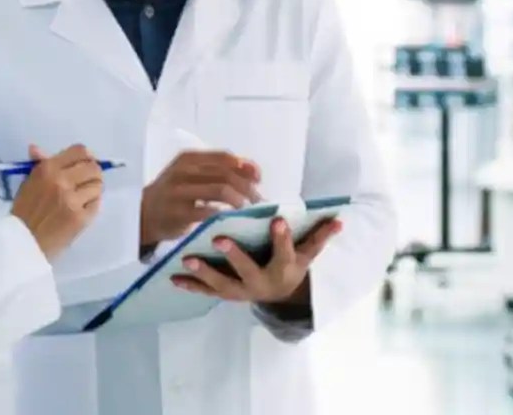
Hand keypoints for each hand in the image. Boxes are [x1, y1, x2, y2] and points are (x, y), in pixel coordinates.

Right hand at [10, 144, 102, 260]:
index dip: (86, 157)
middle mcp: (62, 180)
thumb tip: (37, 148)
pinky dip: (91, 205)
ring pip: (98, 185)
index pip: (80, 151)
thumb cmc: (24, 212)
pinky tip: (81, 210)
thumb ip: (39, 165)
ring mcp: (73, 199)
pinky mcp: (81, 217)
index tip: (84, 164)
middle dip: (92, 174)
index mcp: (48, 169)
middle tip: (86, 183)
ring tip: (82, 198)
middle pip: (93, 167)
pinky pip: (96, 204)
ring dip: (92, 190)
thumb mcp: (28, 183)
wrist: (21, 243)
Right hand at [140, 151, 261, 248]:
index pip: (224, 157)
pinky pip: (209, 212)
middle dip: (247, 187)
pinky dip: (225, 215)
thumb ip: (219, 171)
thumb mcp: (192, 176)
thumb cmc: (174, 195)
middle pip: (226, 174)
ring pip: (221, 190)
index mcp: (188, 158)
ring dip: (241, 201)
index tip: (258, 179)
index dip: (245, 167)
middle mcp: (183, 171)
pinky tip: (232, 220)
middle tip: (259, 200)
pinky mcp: (178, 213)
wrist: (143, 216)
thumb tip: (253, 170)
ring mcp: (179, 192)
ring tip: (249, 210)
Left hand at [170, 217, 342, 304]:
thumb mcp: (307, 253)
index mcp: (283, 269)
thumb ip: (320, 236)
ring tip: (188, 257)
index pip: (284, 251)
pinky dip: (190, 284)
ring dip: (204, 272)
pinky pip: (206, 291)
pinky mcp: (225, 294)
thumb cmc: (291, 265)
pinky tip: (173, 276)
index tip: (276, 218)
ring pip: (222, 283)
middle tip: (219, 239)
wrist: (278, 294)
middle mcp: (261, 283)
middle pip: (248, 270)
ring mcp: (241, 291)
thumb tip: (339, 219)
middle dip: (234, 256)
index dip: (282, 237)